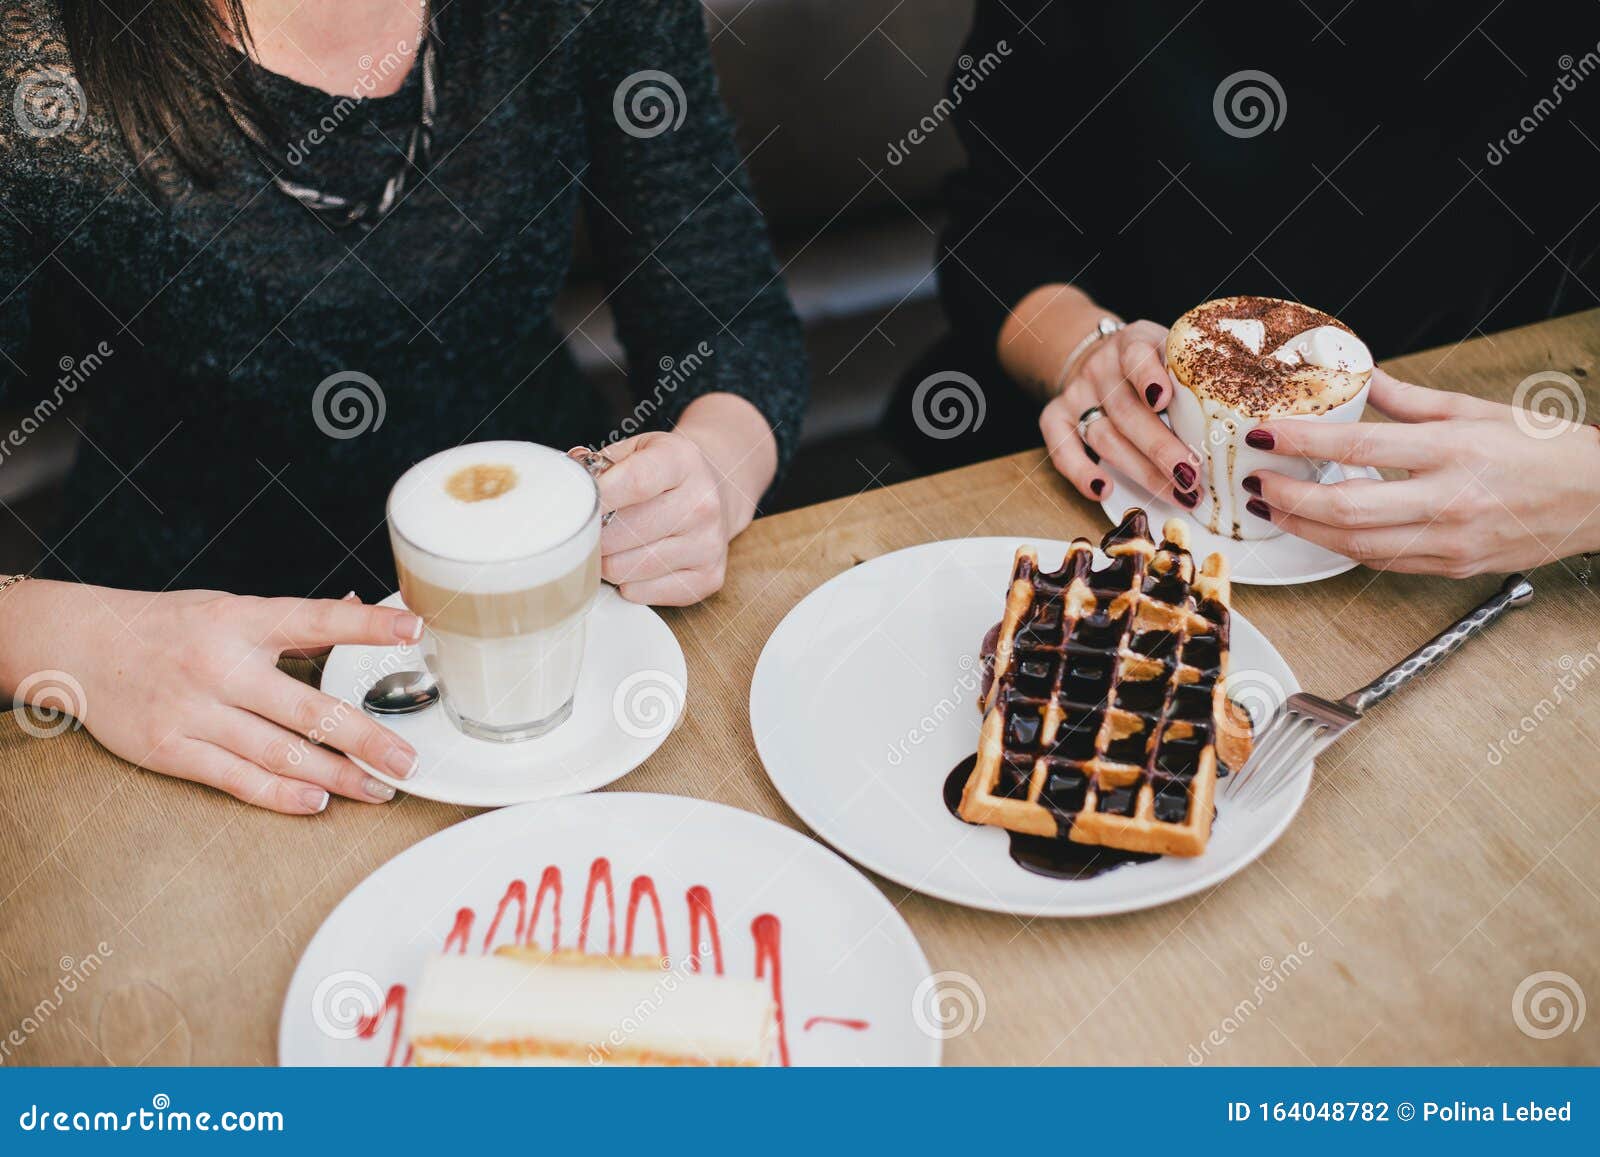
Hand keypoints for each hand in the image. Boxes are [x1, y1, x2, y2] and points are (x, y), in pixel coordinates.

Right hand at [6, 583, 423, 813]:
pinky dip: (281, 794)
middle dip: (366, 738)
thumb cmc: (166, 627)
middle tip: (407, 761)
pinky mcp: (169, 749)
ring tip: (378, 789)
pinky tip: (318, 801)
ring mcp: (192, 710)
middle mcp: (219, 665)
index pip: (315, 620)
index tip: (415, 630)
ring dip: (336, 776)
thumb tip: (359, 608)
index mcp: (239, 620)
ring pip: (280, 752)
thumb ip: (290, 622)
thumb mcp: (226, 608)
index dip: (367, 626)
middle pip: (308, 708)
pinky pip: (236, 779)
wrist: (77, 645)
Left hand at [586, 392, 774, 604]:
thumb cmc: (664, 473)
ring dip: (607, 562)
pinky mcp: (708, 578)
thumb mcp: (638, 450)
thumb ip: (600, 465)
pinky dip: (627, 583)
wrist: (718, 492)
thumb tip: (566, 486)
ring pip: (628, 568)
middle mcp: (703, 503)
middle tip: (588, 530)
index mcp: (682, 461)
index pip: (635, 482)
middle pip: (626, 531)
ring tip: (610, 547)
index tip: (577, 505)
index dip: (598, 498)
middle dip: (595, 535)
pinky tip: (633, 562)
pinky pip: (643, 592)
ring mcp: (709, 544)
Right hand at [1038, 319, 1202, 506]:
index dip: (1148, 377)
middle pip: (1126, 411)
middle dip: (1159, 448)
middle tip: (1191, 476)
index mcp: (1134, 343)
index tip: (1164, 399)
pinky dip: (1078, 471)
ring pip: (1103, 436)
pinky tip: (1103, 490)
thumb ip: (1199, 370)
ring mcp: (1077, 393)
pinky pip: (1060, 447)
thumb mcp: (1175, 350)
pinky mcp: (1055, 415)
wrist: (1102, 355)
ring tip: (1176, 494)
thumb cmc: (1155, 363)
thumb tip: (1256, 405)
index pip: (1137, 356)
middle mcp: (1101, 367)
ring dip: (1139, 470)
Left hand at [1242, 369, 1599, 575]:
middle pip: (1345, 508)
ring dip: (1304, 528)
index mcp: (1452, 450)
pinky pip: (1383, 562)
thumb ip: (1409, 401)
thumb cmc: (1546, 449)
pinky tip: (1321, 530)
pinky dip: (1344, 547)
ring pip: (1356, 545)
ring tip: (1274, 509)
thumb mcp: (1476, 410)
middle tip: (1257, 483)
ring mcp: (1450, 540)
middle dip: (1288, 496)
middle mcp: (1448, 499)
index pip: (1358, 447)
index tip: (1263, 433)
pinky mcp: (1453, 567)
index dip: (1300, 441)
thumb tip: (1360, 380)